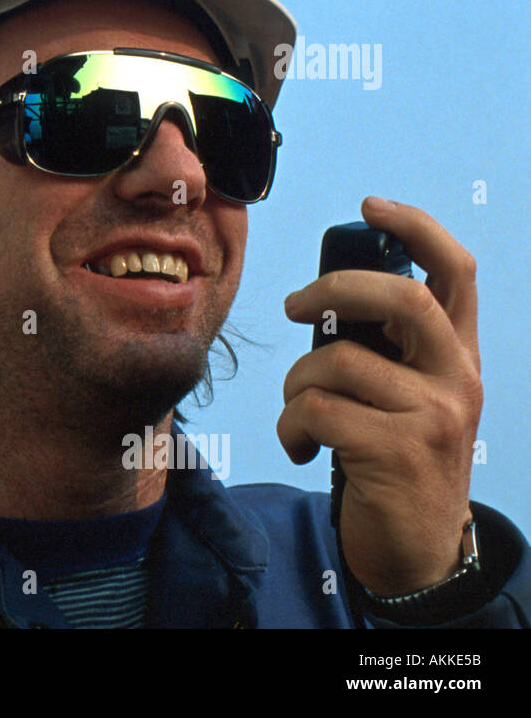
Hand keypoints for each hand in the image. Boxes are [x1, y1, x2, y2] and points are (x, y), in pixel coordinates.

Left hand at [278, 197, 481, 595]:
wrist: (415, 545)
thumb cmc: (392, 454)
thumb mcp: (405, 393)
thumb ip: (386, 347)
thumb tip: (321, 297)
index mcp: (458, 353)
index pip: (455, 271)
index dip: (415, 227)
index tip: (370, 205)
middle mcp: (459, 378)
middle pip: (401, 299)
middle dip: (333, 290)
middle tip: (294, 305)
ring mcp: (435, 416)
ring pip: (335, 363)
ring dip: (295, 385)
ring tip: (299, 412)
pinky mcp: (398, 452)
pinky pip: (315, 411)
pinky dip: (290, 427)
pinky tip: (299, 448)